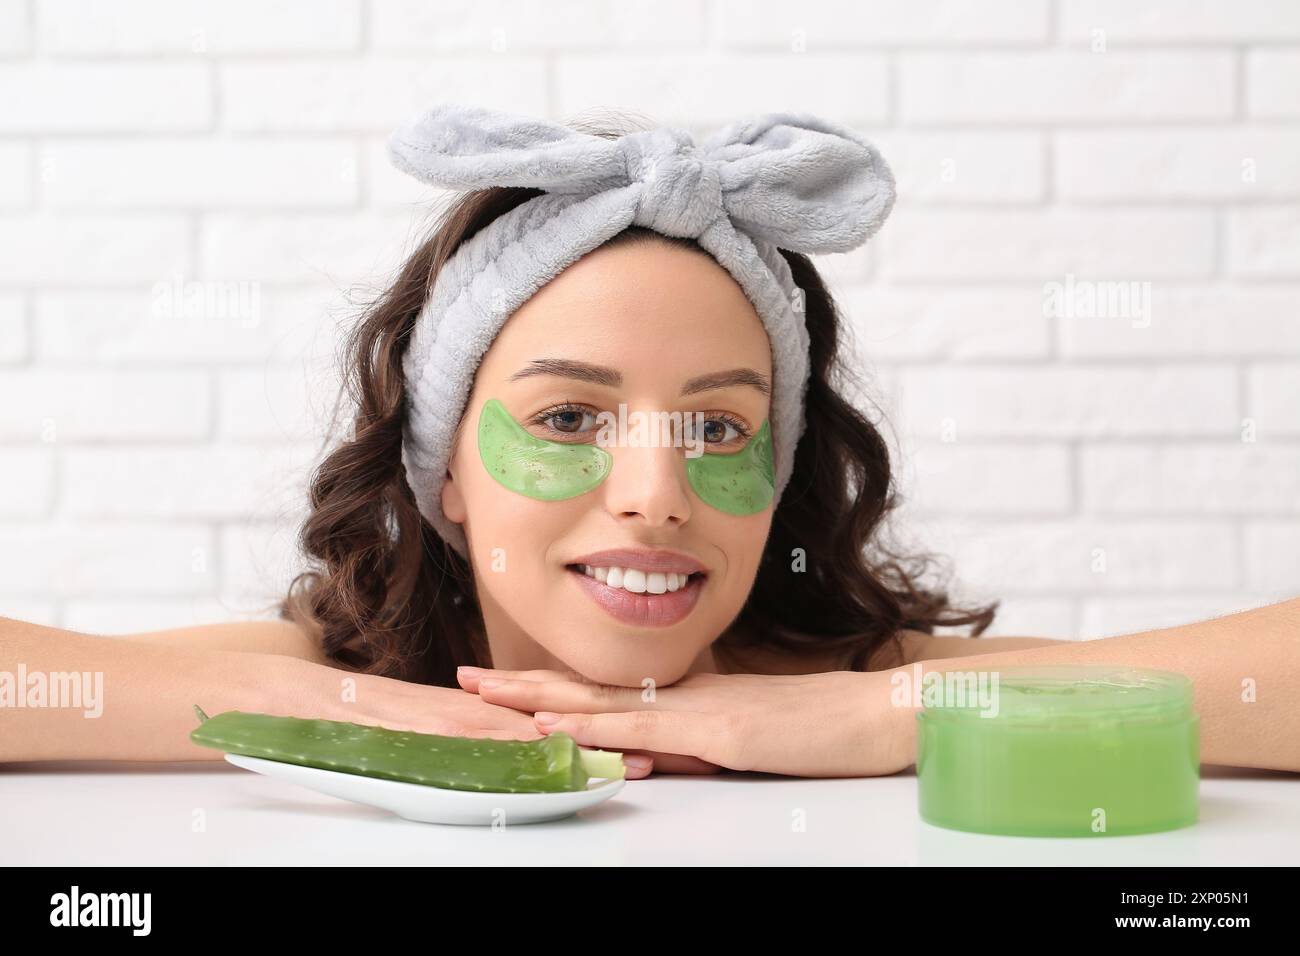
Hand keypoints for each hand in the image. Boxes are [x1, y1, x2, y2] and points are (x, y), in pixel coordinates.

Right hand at [282, 657, 653, 779]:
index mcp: (480, 708)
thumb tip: (509, 755)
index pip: (549, 718)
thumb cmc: (366, 719)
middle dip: (604, 741)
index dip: (597, 730)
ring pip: (526, 737)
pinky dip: (515, 760)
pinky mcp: (428, 733)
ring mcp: (453, 721)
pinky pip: (477, 748)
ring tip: (622, 767)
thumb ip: (469, 738)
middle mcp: (474, 710)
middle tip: (654, 756)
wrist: (307, 700)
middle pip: (551, 725)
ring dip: (577, 753)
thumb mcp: (429, 729)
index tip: (641, 744)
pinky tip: (544, 767)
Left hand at [456, 665, 912, 777]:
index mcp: (689, 696)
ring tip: (487, 695)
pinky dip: (597, 731)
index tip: (505, 685)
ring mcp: (699, 711)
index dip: (554, 688)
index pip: (608, 692)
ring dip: (540, 701)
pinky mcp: (720, 733)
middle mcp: (684, 695)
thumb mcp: (746, 736)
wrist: (875, 714)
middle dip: (524, 686)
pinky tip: (561, 730)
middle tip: (466, 680)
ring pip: (604, 704)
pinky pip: (647, 733)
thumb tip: (654, 757)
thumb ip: (698, 744)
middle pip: (589, 690)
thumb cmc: (821, 725)